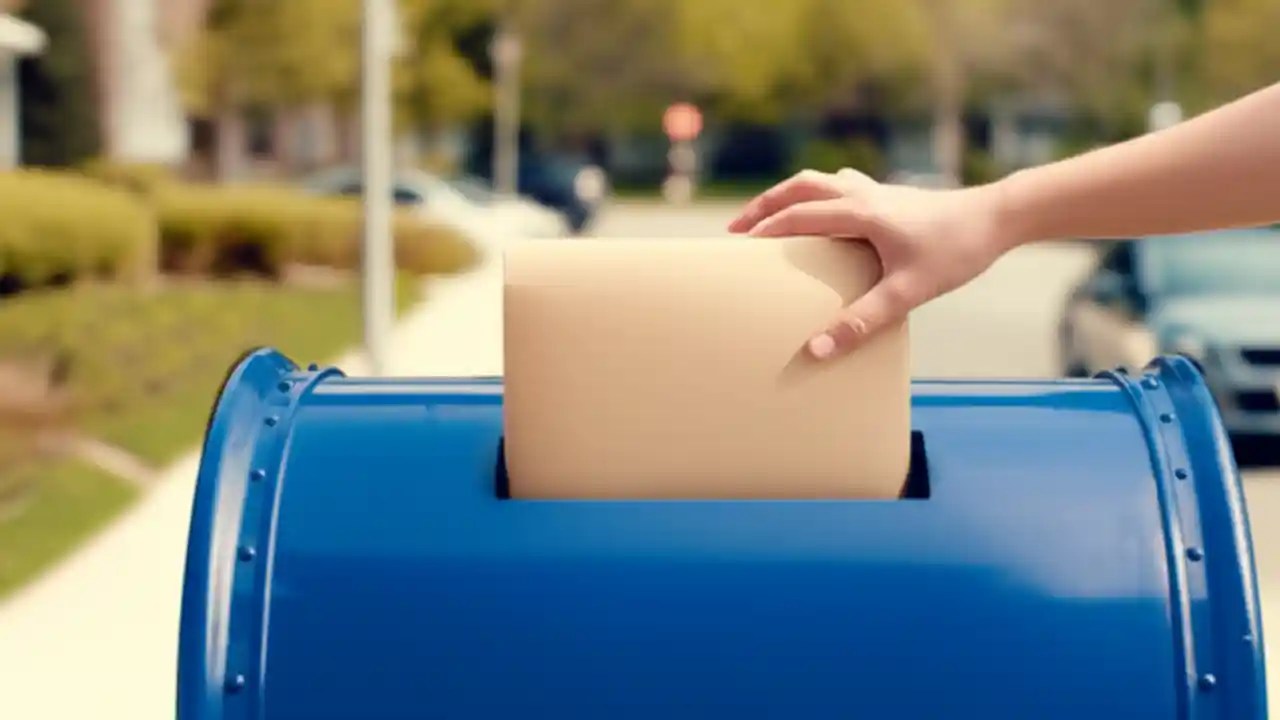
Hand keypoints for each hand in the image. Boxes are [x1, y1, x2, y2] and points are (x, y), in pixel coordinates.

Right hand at [728, 168, 1021, 359]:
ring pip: (821, 181)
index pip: (797, 216)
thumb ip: (860, 323)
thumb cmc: (956, 251)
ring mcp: (879, 192)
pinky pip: (845, 186)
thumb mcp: (907, 293)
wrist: (999, 217)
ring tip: (773, 215)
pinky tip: (828, 213)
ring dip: (791, 194)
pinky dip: (822, 194)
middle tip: (739, 227)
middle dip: (766, 205)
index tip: (737, 247)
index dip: (764, 230)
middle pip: (800, 187)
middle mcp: (864, 195)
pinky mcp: (894, 197)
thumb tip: (816, 350)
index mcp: (859, 212)